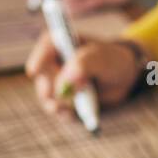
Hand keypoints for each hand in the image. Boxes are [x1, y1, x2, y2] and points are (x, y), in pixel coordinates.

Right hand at [25, 34, 144, 115]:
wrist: (124, 78)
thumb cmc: (112, 60)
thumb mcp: (103, 58)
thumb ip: (85, 64)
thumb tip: (66, 80)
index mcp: (64, 42)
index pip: (47, 45)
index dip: (38, 57)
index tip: (33, 71)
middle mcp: (55, 62)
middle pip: (43, 75)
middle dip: (49, 89)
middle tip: (60, 97)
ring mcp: (57, 82)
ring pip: (46, 96)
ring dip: (55, 104)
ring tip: (69, 108)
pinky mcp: (64, 99)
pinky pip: (58, 110)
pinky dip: (64, 114)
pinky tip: (72, 114)